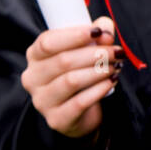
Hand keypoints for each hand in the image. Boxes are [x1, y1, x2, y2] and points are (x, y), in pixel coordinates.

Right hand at [20, 16, 120, 137]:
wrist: (82, 112)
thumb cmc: (81, 73)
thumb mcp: (87, 49)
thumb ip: (96, 35)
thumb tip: (105, 30)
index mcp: (35, 56)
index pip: (47, 42)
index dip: (74, 35)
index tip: (98, 32)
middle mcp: (33, 78)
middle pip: (63, 61)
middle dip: (95, 54)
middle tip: (117, 52)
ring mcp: (42, 100)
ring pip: (71, 81)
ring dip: (99, 71)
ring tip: (116, 67)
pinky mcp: (56, 119)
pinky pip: (79, 103)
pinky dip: (99, 90)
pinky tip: (111, 82)